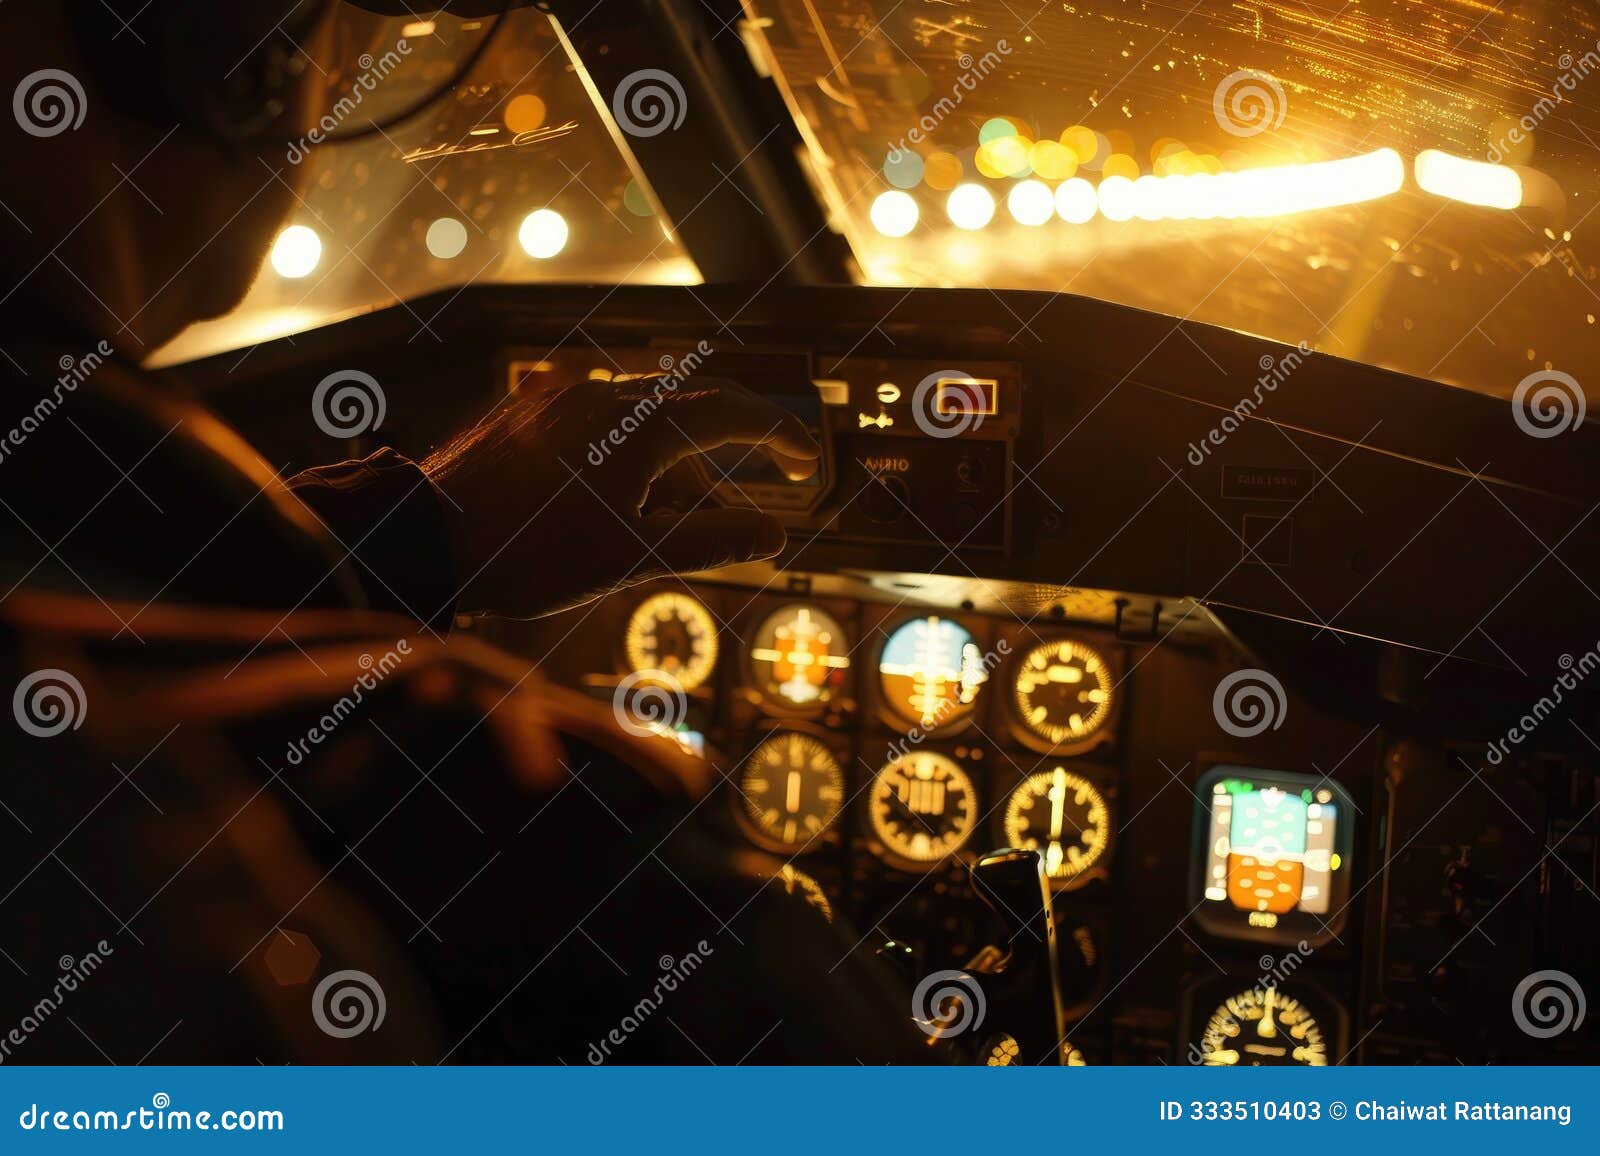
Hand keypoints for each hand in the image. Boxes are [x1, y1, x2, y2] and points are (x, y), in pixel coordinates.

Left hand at [423, 375, 819, 617]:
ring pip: (644, 413)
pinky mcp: (527, 411)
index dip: (781, 434)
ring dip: (682, 451)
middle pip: (694, 401)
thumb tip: (775, 535)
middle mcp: (605, 398)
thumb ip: (710, 540)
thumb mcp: (632, 556)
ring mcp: (561, 400)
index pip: (734, 413)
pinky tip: (620, 491)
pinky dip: (633, 447)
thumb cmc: (531, 554)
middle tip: (772, 466)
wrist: (424, 536)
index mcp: (641, 427)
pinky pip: (599, 419)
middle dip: (740, 432)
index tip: (809, 458)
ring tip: (685, 507)